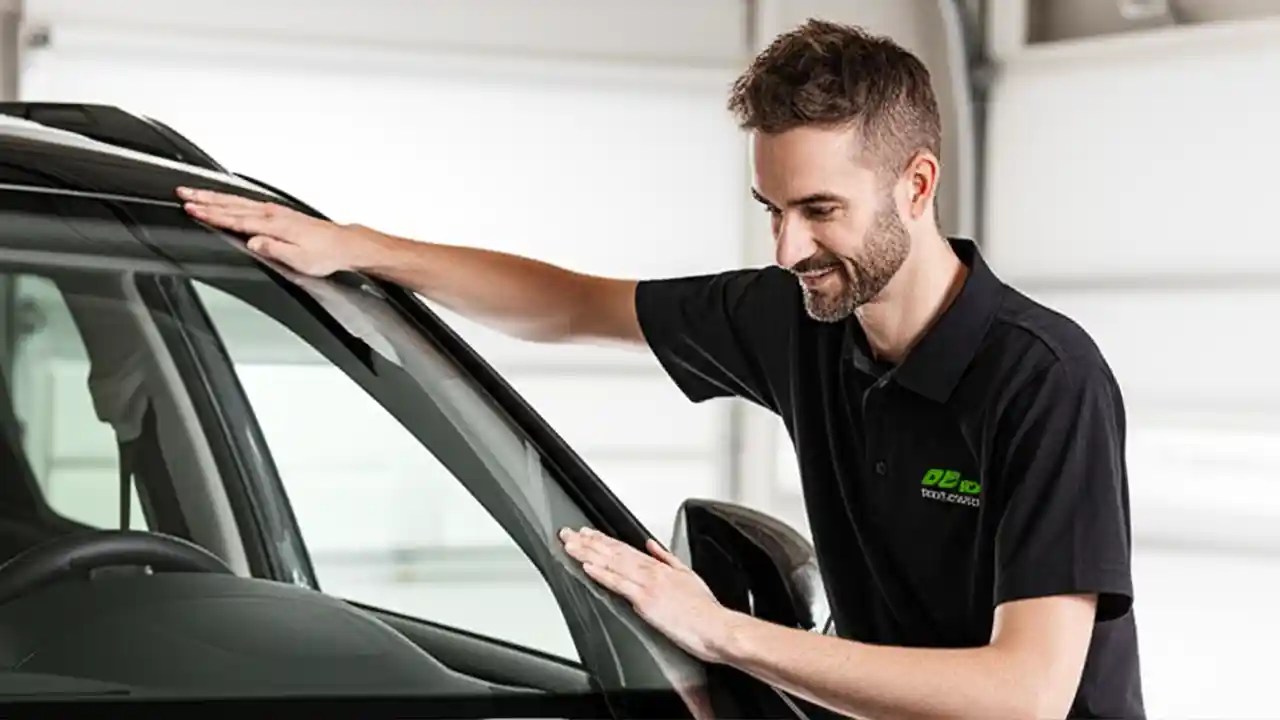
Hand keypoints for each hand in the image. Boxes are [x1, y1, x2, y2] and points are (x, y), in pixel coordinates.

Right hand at [176, 186, 385, 276]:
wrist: (342, 245)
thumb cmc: (324, 254)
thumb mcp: (299, 259)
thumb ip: (274, 249)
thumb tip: (253, 242)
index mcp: (273, 226)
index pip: (235, 219)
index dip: (211, 214)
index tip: (192, 208)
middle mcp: (272, 214)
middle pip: (232, 204)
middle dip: (206, 199)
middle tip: (183, 193)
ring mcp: (275, 211)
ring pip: (238, 201)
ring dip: (215, 196)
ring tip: (194, 193)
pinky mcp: (279, 212)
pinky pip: (248, 202)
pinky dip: (231, 199)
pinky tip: (224, 198)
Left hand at [558, 526, 734, 662]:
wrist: (716, 628)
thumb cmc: (705, 610)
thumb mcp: (688, 575)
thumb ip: (668, 558)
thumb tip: (653, 546)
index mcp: (660, 567)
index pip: (625, 548)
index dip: (603, 540)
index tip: (587, 533)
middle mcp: (651, 572)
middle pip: (614, 552)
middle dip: (589, 542)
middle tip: (568, 533)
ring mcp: (647, 584)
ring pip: (612, 563)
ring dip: (589, 553)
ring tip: (570, 545)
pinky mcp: (646, 601)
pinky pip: (620, 584)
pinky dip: (603, 574)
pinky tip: (588, 567)